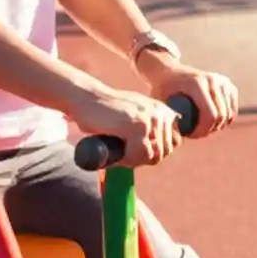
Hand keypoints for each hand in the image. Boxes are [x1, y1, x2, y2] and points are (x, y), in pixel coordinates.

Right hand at [67, 86, 183, 166]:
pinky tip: (114, 147)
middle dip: (142, 158)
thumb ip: (152, 129)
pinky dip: (126, 160)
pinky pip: (140, 156)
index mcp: (163, 111)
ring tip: (117, 148)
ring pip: (152, 156)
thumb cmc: (105, 112)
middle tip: (122, 150)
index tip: (133, 147)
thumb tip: (166, 150)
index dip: (152, 152)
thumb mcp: (135, 117)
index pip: (172, 144)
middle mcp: (161, 113)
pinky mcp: (138, 126)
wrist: (84, 98)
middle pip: (162, 153)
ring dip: (133, 160)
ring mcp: (151, 119)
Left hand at [143, 57, 238, 137]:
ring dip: (217, 126)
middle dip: (210, 130)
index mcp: (197, 84)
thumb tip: (177, 139)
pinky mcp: (227, 84)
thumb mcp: (162, 102)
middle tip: (197, 134)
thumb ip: (169, 118)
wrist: (169, 72)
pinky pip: (232, 109)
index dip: (203, 131)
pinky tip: (214, 123)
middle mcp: (212, 80)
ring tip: (203, 128)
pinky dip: (226, 118)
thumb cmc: (163, 90)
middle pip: (221, 116)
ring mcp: (222, 81)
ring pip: (228, 114)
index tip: (192, 135)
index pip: (210, 115)